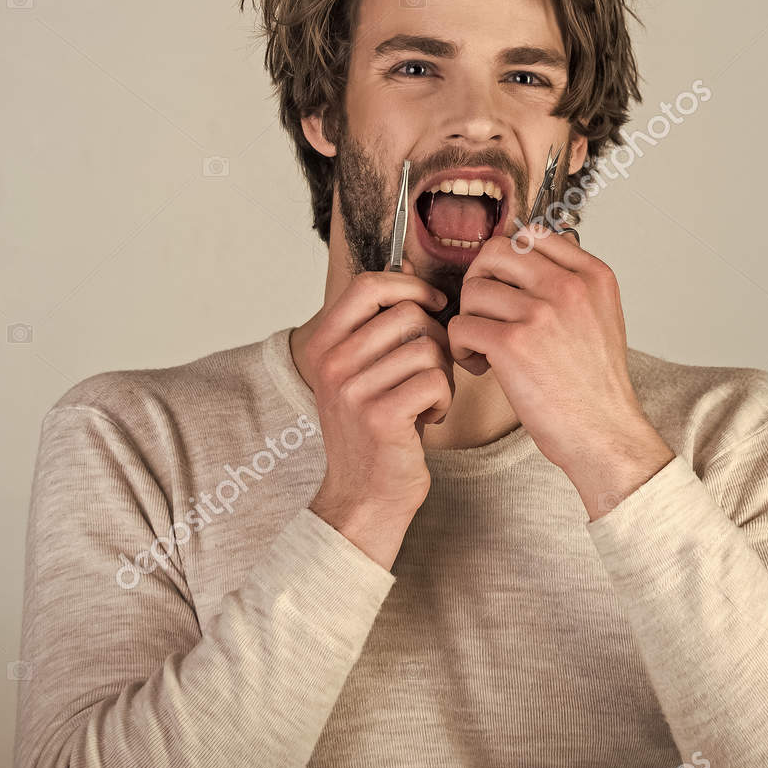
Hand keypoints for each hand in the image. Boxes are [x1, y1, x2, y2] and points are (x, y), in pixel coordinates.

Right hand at [299, 263, 454, 566]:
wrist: (364, 496)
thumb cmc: (373, 431)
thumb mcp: (363, 371)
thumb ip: (379, 324)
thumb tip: (408, 271)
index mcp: (323, 345)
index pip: (367, 286)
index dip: (409, 287)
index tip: (432, 305)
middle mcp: (332, 363)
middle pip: (408, 315)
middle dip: (435, 339)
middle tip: (430, 372)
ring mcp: (353, 390)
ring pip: (427, 348)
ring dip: (441, 374)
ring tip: (425, 400)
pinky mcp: (380, 416)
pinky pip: (435, 381)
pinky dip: (443, 400)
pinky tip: (427, 419)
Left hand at [447, 224, 672, 504]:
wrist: (604, 433)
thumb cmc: (596, 386)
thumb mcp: (602, 317)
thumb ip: (571, 282)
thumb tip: (526, 256)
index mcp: (593, 275)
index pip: (532, 235)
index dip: (507, 261)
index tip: (505, 288)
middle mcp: (569, 286)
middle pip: (495, 252)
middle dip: (480, 281)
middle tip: (484, 312)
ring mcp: (541, 312)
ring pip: (473, 289)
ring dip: (469, 319)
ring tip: (485, 347)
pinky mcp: (513, 344)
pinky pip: (461, 325)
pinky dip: (461, 347)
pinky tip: (480, 365)